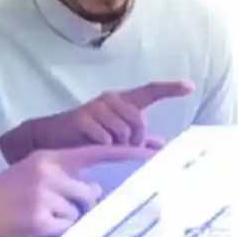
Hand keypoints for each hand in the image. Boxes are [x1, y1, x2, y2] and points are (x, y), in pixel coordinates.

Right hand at [0, 80, 193, 162]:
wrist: (47, 140)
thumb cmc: (81, 141)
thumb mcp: (111, 139)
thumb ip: (135, 141)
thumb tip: (161, 145)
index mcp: (120, 102)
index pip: (148, 92)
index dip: (170, 89)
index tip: (189, 86)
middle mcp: (110, 99)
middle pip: (139, 120)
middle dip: (134, 140)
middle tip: (120, 150)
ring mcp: (96, 107)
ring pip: (123, 130)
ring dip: (117, 146)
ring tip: (102, 149)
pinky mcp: (83, 118)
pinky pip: (105, 136)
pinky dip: (103, 146)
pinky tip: (92, 146)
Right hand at [0, 144, 154, 236]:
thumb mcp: (29, 174)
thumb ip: (60, 176)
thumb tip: (94, 191)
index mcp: (49, 156)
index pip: (95, 152)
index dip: (126, 154)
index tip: (152, 153)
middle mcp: (50, 172)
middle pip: (91, 192)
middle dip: (82, 205)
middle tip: (56, 210)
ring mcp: (45, 196)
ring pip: (78, 212)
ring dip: (64, 220)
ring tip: (37, 217)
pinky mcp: (39, 219)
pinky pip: (64, 228)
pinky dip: (52, 232)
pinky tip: (30, 227)